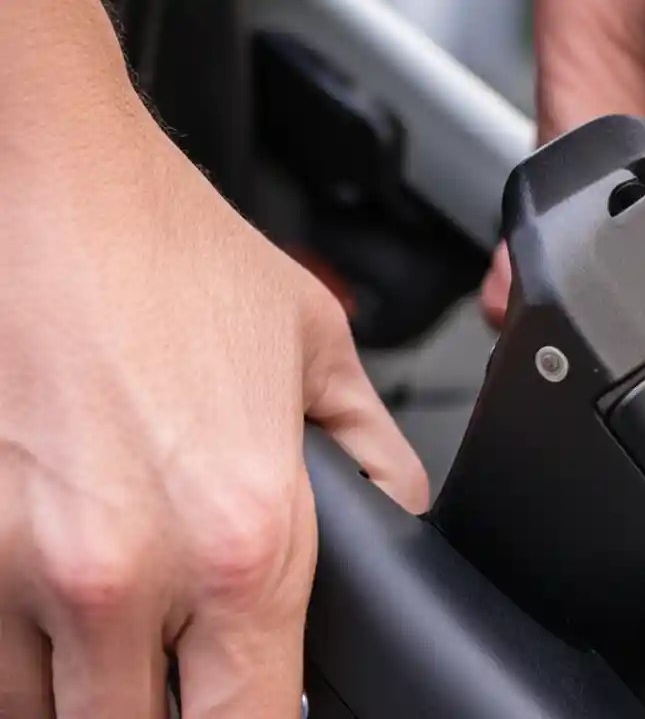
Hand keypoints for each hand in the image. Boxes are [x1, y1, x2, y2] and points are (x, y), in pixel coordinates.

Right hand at [0, 3, 426, 716]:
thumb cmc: (173, 259)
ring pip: (41, 714)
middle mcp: (123, 577)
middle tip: (178, 664)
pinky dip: (14, 651)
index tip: (253, 706)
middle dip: (163, 710)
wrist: (50, 186)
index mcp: (243, 544)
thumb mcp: (319, 355)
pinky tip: (50, 595)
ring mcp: (10, 569)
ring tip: (117, 626)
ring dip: (82, 691)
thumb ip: (371, 463)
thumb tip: (398, 523)